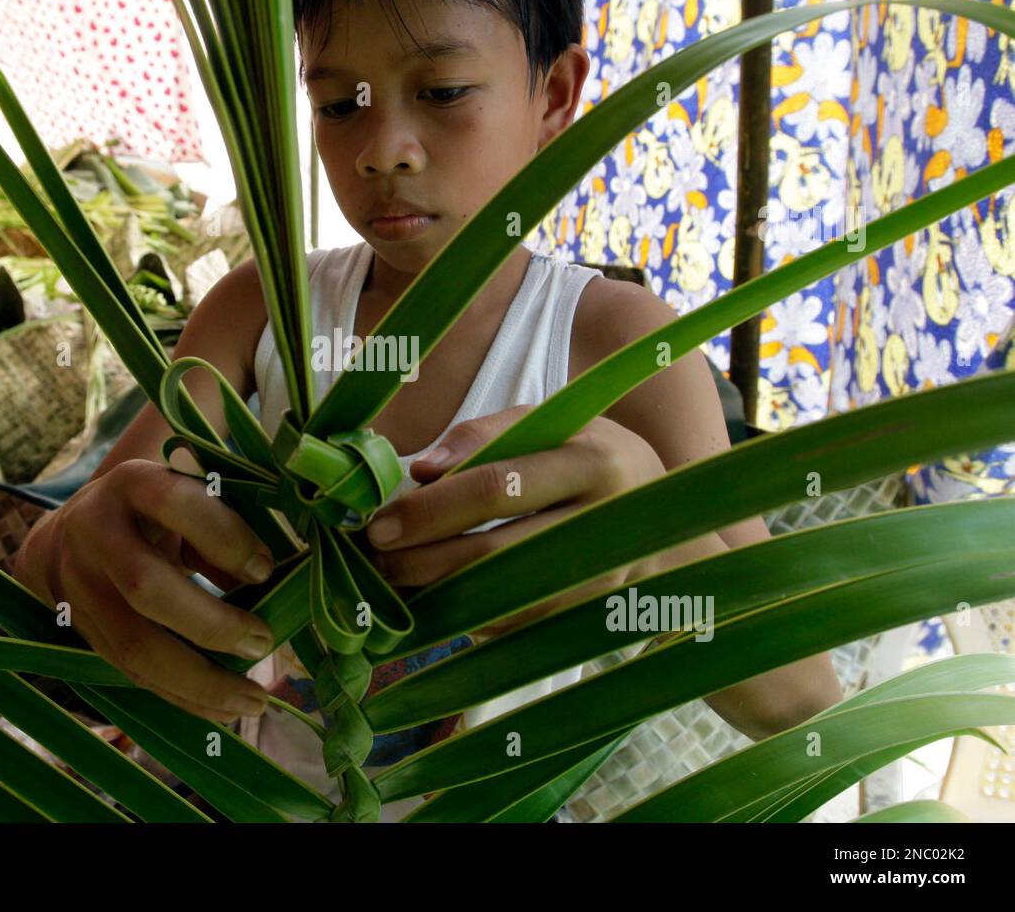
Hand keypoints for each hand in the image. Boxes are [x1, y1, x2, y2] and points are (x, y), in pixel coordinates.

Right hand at [13, 459, 275, 721]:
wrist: (70, 533)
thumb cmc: (154, 509)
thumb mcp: (188, 495)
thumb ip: (223, 522)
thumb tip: (265, 577)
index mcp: (131, 483)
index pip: (175, 504)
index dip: (224, 537)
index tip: (266, 569)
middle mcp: (94, 533)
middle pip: (145, 586)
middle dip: (211, 623)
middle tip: (264, 642)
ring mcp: (79, 587)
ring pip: (134, 644)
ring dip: (199, 681)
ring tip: (254, 700)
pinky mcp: (82, 632)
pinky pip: (132, 673)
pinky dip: (182, 696)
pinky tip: (224, 709)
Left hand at [363, 405, 666, 637]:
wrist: (674, 526)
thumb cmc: (593, 460)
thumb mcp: (554, 424)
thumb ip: (486, 435)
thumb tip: (421, 471)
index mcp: (593, 462)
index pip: (498, 487)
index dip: (432, 509)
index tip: (381, 521)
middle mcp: (602, 526)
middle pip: (495, 553)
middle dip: (424, 559)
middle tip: (376, 557)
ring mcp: (599, 583)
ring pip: (502, 599)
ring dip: (435, 594)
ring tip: (390, 578)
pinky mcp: (588, 619)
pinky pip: (513, 626)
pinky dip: (463, 616)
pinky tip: (429, 598)